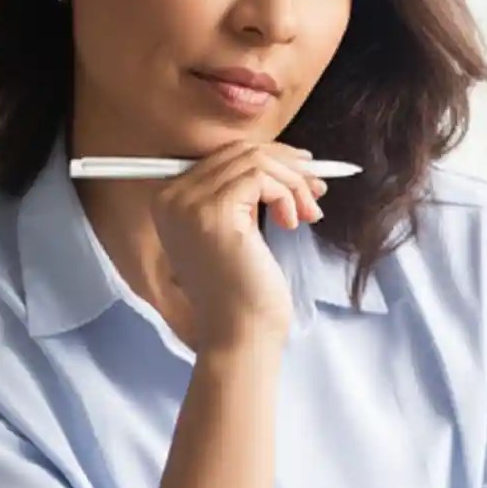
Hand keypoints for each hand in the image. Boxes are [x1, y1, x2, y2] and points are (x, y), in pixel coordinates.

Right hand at [151, 141, 327, 346]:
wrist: (240, 335)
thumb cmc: (244, 294)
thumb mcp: (236, 232)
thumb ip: (243, 196)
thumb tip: (290, 159)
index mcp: (169, 202)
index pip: (223, 157)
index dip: (268, 158)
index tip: (303, 170)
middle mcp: (171, 198)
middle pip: (239, 152)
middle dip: (286, 166)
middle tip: (316, 188)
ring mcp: (189, 204)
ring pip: (255, 160)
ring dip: (292, 183)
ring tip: (308, 213)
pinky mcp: (213, 211)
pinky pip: (261, 176)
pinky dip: (287, 194)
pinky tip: (292, 224)